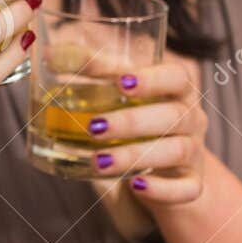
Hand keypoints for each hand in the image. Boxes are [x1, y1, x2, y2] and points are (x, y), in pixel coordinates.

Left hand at [78, 61, 207, 204]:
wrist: (160, 172)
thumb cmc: (135, 123)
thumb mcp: (117, 96)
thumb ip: (92, 73)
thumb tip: (47, 53)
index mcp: (175, 91)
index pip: (176, 77)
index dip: (152, 78)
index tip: (120, 81)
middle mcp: (190, 119)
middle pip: (173, 115)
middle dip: (131, 121)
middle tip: (94, 127)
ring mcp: (194, 153)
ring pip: (176, 151)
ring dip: (135, 154)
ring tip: (98, 160)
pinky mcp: (192, 185)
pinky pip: (187, 189)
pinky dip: (161, 189)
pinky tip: (135, 186)